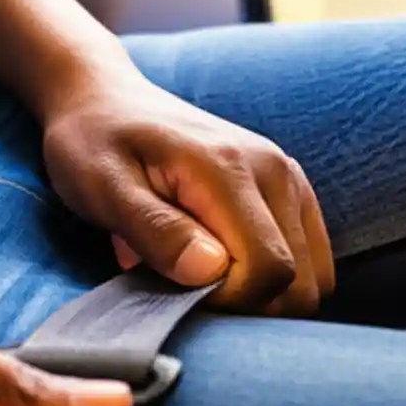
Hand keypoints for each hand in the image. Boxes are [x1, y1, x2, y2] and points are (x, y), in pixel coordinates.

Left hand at [40, 71, 334, 314]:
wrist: (104, 99)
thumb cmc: (92, 143)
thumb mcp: (101, 186)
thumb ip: (154, 228)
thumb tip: (209, 271)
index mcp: (230, 170)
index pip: (269, 269)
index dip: (228, 302)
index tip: (175, 292)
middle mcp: (275, 171)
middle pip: (301, 282)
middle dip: (245, 305)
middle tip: (181, 290)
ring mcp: (288, 179)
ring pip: (313, 277)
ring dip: (259, 295)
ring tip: (196, 274)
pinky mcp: (289, 190)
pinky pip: (308, 259)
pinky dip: (271, 279)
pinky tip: (218, 265)